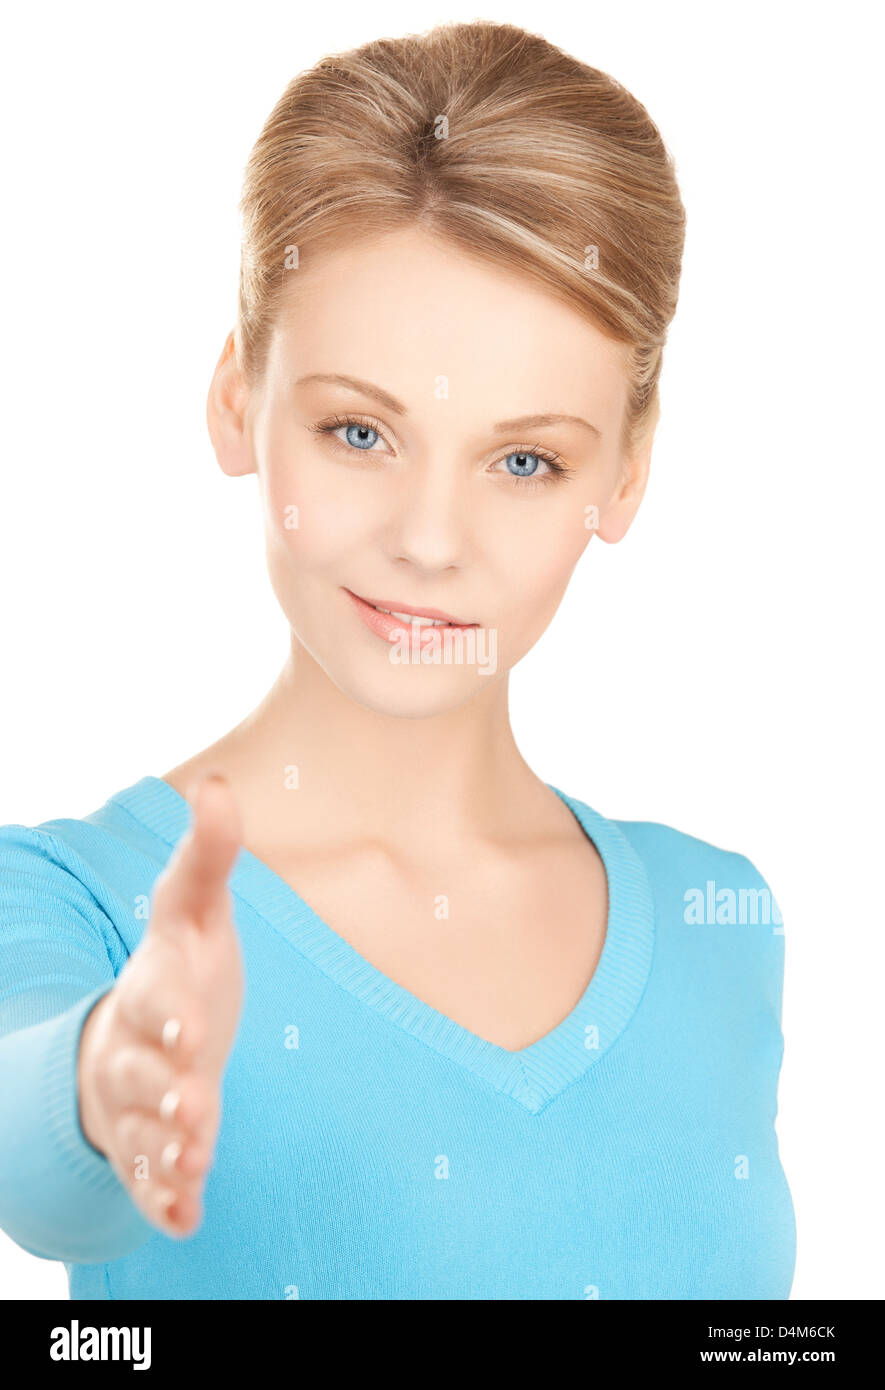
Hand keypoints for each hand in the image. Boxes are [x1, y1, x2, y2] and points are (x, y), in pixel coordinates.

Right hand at [76, 772, 242, 1237]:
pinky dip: (165, 1199)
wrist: (144, 1034)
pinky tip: (186, 1220)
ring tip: (194, 1161)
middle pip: (137, 1074)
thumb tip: (218, 784)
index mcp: (153, 990)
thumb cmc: (178, 967)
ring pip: (141, 1132)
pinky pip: (150, 1179)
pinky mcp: (151, 1149)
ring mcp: (139, 1105)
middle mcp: (136, 1051)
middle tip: (188, 1106)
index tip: (189, 1028)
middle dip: (160, 1090)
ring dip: (165, 1148)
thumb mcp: (195, 910)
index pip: (154, 1000)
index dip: (168, 1013)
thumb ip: (209, 855)